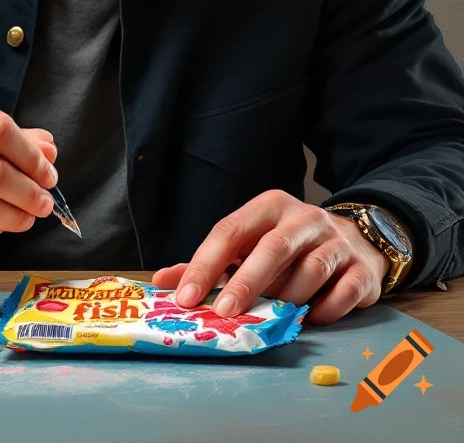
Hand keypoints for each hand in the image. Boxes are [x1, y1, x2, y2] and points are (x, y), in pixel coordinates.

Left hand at [151, 189, 391, 326]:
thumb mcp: (251, 244)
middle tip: (225, 312)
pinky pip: (342, 293)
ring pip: (309, 271)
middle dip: (246, 282)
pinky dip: (324, 310)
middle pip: (273, 247)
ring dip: (288, 299)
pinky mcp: (362, 269)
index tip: (186, 297)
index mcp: (269, 207)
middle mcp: (303, 218)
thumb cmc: (290, 247)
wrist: (356, 240)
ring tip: (275, 314)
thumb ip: (210, 263)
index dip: (205, 264)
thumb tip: (162, 282)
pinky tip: (312, 318)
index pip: (230, 231)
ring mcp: (336, 241)